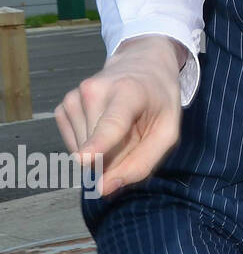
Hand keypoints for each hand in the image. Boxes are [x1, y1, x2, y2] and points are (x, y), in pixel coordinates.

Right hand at [53, 35, 185, 196]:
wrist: (142, 64)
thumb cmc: (159, 100)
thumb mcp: (167, 130)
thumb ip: (142, 162)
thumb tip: (104, 189)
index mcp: (129, 92)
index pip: (112, 123)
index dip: (98, 144)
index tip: (83, 159)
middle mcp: (95, 91)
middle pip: (99, 152)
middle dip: (117, 157)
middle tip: (135, 133)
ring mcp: (75, 97)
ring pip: (83, 153)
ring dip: (104, 152)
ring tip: (121, 126)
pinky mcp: (63, 106)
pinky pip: (74, 146)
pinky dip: (90, 146)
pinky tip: (104, 126)